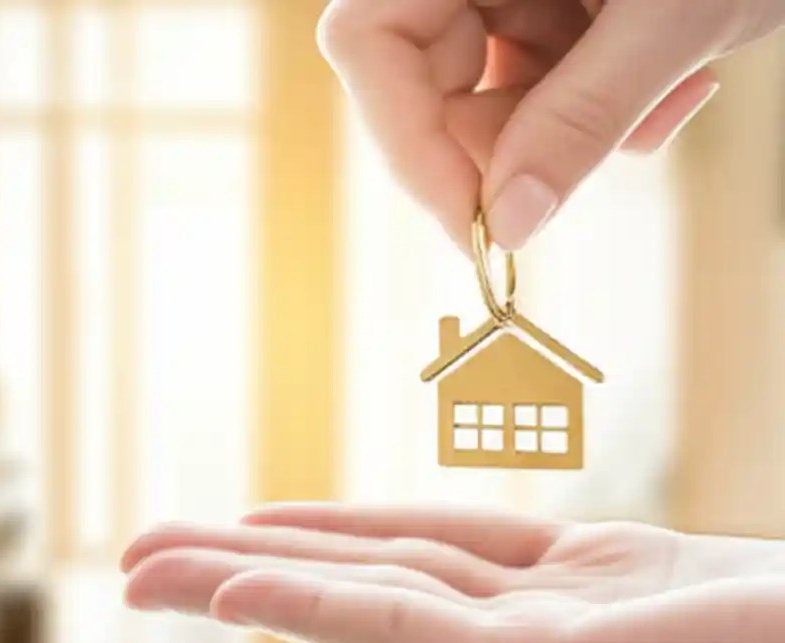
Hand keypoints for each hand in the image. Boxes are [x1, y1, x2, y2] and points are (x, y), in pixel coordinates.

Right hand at [122, 504, 784, 642]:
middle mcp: (558, 620)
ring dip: (251, 578)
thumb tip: (546, 560)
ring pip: (372, 598)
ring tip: (147, 571)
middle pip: (374, 576)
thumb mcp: (704, 589)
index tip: (245, 526)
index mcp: (596, 596)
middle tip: (138, 559)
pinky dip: (315, 602)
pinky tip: (238, 582)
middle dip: (247, 563)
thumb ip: (606, 583)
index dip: (323, 538)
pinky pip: (416, 632)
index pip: (426, 560)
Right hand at [318, 0, 784, 250]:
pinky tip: (668, 89)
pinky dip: (598, 112)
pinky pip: (535, 89)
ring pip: (482, 98)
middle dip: (501, 148)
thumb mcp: (673, 16)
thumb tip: (508, 222)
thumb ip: (583, 114)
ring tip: (666, 102)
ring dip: (570, 133)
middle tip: (570, 181)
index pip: (368, 41)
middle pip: (417, 80)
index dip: (404, 140)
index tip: (473, 222)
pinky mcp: (543, 9)